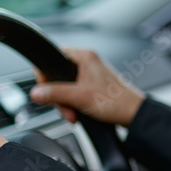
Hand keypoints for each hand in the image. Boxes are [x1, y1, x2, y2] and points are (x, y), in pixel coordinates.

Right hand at [30, 48, 144, 126]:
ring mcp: (90, 74)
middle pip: (57, 75)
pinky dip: (73, 104)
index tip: (45, 91)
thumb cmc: (116, 102)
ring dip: (65, 103)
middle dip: (57, 96)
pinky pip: (74, 93)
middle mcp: (87, 62)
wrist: (135, 115)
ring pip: (64, 87)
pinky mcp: (93, 86)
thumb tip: (35, 92)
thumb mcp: (80, 97)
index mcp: (84, 56)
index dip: (45, 75)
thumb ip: (55, 93)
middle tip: (64, 109)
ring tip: (73, 115)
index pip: (52, 56)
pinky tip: (77, 114)